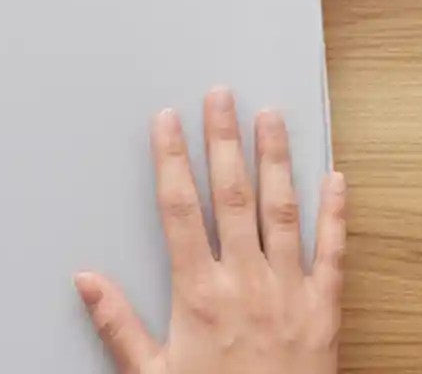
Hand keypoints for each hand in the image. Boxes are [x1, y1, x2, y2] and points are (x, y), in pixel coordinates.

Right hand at [75, 88, 346, 373]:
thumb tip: (85, 280)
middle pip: (231, 196)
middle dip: (224, 141)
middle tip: (221, 97)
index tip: (167, 122)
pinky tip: (336, 177)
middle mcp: (245, 282)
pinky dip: (336, 213)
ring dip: (276, 160)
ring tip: (271, 118)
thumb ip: (118, 325)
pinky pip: (334, 251)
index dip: (172, 160)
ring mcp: (290, 291)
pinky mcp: (325, 309)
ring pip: (282, 210)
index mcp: (198, 294)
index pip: (180, 210)